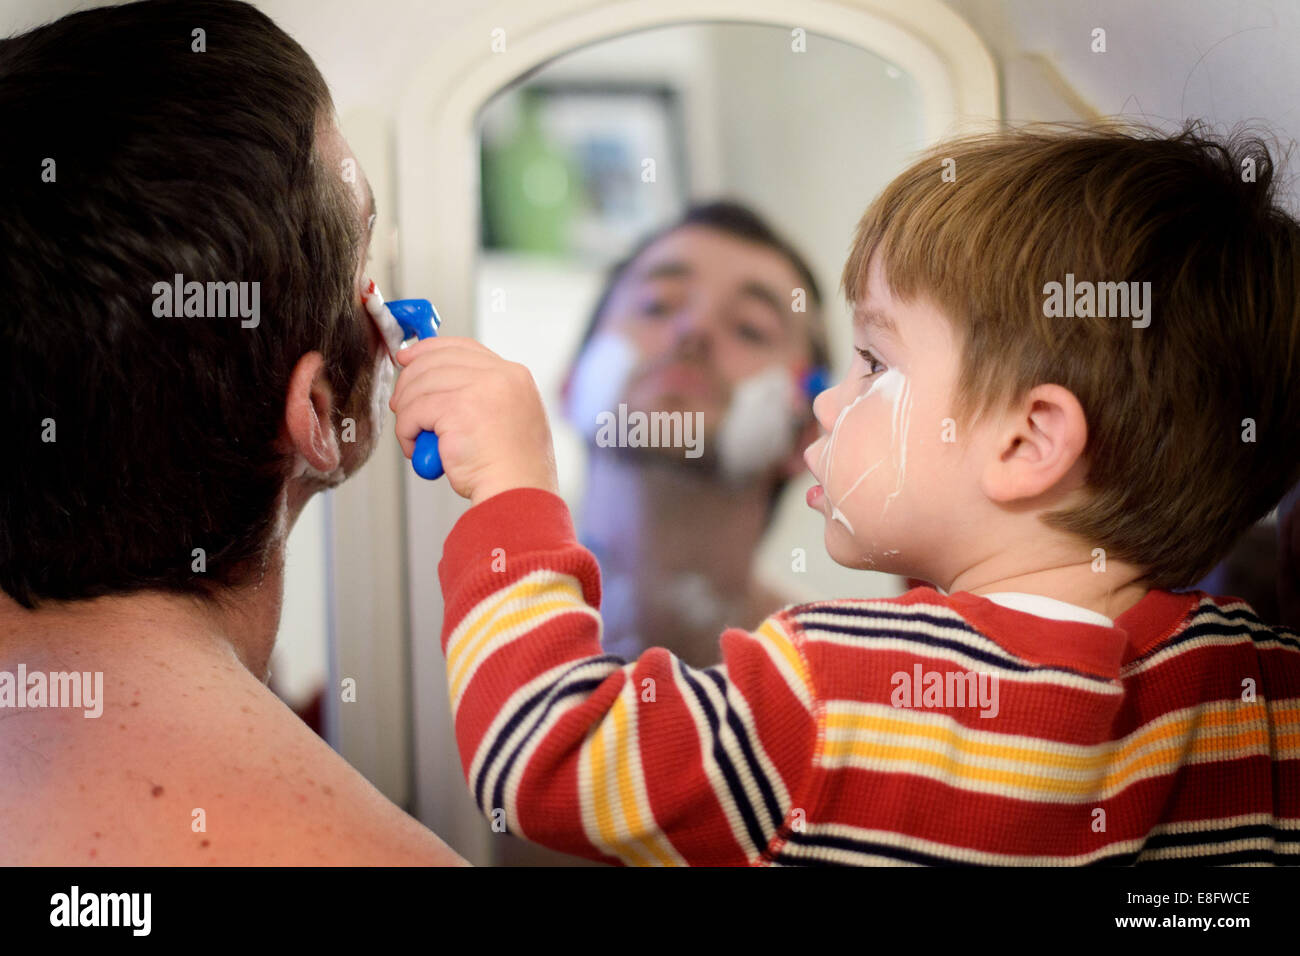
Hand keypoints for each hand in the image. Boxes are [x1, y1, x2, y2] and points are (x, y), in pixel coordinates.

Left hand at [390, 337, 558, 505]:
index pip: (464, 347)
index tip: (408, 359)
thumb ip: (479, 396)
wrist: (519, 495)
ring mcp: (481, 389)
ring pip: (422, 385)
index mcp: (515, 376)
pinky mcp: (458, 409)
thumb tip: (436, 384)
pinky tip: (416, 446)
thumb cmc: (513, 470)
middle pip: (437, 360)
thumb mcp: (506, 418)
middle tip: (401, 405)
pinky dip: (407, 430)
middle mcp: (501, 376)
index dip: (429, 350)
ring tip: (413, 436)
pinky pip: (415, 410)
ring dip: (408, 412)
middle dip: (409, 381)